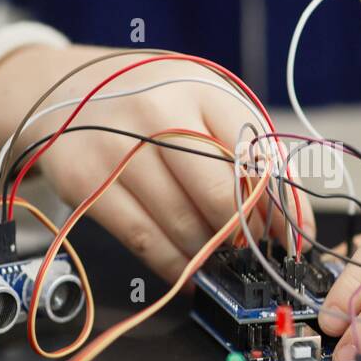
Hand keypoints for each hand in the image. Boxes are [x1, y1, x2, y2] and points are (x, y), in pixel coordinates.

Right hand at [0, 43, 313, 281]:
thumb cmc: (153, 101)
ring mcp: (116, 148)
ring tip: (223, 261)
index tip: (293, 237)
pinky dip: (175, 266)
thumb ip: (248, 149)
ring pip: (182, 225)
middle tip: (255, 252)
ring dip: (211, 254)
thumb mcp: (204, 102)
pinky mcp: (86, 183)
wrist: (66, 89)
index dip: (280, 206)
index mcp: (199, 88)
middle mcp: (156, 112)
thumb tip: (293, 216)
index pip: (254, 156)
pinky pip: (144, 240)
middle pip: (219, 195)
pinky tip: (191, 271)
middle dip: (245, 235)